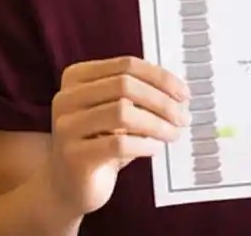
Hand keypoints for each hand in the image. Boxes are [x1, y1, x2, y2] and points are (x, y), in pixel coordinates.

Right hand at [48, 57, 189, 215]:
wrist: (69, 184)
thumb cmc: (100, 142)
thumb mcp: (118, 111)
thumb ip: (141, 96)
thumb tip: (180, 93)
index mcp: (77, 78)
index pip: (126, 65)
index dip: (160, 77)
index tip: (184, 94)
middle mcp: (66, 98)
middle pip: (125, 85)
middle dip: (162, 101)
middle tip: (183, 117)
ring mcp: (66, 126)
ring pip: (122, 113)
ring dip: (157, 124)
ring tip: (173, 134)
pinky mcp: (73, 156)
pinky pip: (118, 144)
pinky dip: (144, 145)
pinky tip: (154, 149)